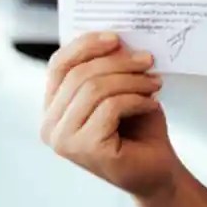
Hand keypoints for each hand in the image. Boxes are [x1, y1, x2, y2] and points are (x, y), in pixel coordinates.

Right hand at [42, 32, 180, 199]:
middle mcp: (50, 125)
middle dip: (119, 62)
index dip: (85, 45)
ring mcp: (64, 140)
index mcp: (53, 107)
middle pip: (80, 75)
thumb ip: (108, 67)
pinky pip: (110, 108)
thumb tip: (114, 37)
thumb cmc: (138, 128)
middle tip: (148, 60)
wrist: (157, 169)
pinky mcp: (84, 149)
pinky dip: (136, 100)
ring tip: (155, 84)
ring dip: (132, 81)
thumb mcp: (121, 89)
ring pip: (95, 89)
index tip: (116, 37)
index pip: (59, 65)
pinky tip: (151, 105)